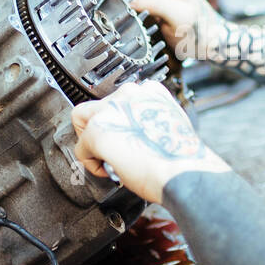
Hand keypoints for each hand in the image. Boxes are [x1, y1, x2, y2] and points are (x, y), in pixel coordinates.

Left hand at [72, 80, 229, 203]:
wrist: (183, 173)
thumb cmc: (182, 157)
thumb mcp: (171, 124)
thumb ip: (149, 118)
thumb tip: (137, 131)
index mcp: (150, 91)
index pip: (121, 98)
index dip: (119, 121)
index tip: (125, 136)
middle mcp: (129, 94)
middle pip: (98, 105)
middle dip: (101, 128)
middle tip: (112, 150)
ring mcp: (111, 110)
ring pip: (82, 119)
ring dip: (91, 141)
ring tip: (108, 159)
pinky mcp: (97, 131)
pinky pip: (81, 147)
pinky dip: (90, 162)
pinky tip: (108, 170)